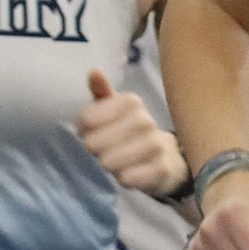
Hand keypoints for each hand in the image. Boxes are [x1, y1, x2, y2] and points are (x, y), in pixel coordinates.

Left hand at [78, 70, 185, 196]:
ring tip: (111, 162)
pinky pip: (128, 178)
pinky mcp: (161, 169)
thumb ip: (102, 92)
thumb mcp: (115, 108)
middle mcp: (145, 121)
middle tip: (97, 149)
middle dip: (92, 147)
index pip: (88, 117)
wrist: (165, 157)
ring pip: (111, 161)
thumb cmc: (130, 130)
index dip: (82, 127)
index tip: (85, 130)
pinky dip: (123, 178)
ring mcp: (155, 145)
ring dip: (106, 163)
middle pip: (96, 141)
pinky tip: (127, 173)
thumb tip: (94, 71)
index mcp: (132, 102)